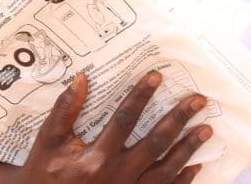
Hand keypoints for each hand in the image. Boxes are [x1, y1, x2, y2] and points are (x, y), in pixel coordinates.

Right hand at [14, 70, 211, 183]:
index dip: (141, 96)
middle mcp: (117, 177)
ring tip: (206, 130)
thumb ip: (65, 110)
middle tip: (198, 101)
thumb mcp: (48, 141)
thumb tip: (82, 78)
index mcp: (96, 158)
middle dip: (178, 120)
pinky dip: (182, 181)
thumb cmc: (44, 173)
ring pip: (166, 172)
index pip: (125, 120)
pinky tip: (195, 166)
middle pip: (155, 144)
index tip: (157, 76)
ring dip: (188, 150)